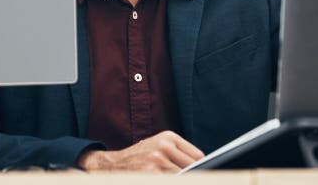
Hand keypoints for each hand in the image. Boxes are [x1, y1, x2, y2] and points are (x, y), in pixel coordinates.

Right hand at [77, 130, 204, 172]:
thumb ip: (180, 154)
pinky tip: (166, 177)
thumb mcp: (159, 147)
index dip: (201, 168)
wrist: (112, 165)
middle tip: (196, 176)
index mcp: (168, 137)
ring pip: (183, 175)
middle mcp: (163, 146)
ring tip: (181, 176)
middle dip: (193, 175)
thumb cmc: (140, 158)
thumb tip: (203, 165)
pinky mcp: (150, 174)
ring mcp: (156, 162)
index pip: (198, 156)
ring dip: (184, 177)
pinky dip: (172, 180)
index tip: (205, 173)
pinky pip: (172, 179)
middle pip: (193, 168)